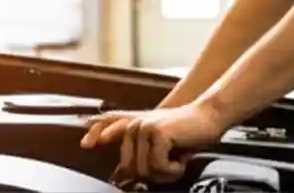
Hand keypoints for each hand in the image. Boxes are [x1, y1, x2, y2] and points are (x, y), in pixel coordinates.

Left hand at [79, 102, 227, 184]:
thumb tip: (121, 175)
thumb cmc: (186, 135)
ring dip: (165, 173)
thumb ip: (140, 154)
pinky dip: (173, 169)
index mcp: (133, 125)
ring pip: (144, 170)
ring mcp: (143, 127)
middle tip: (171, 168)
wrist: (207, 118)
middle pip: (130, 168)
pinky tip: (181, 158)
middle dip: (152, 176)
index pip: (106, 124)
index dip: (95, 134)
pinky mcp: (156, 133)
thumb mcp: (159, 144)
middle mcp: (134, 125)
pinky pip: (158, 166)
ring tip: (177, 161)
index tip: (85, 143)